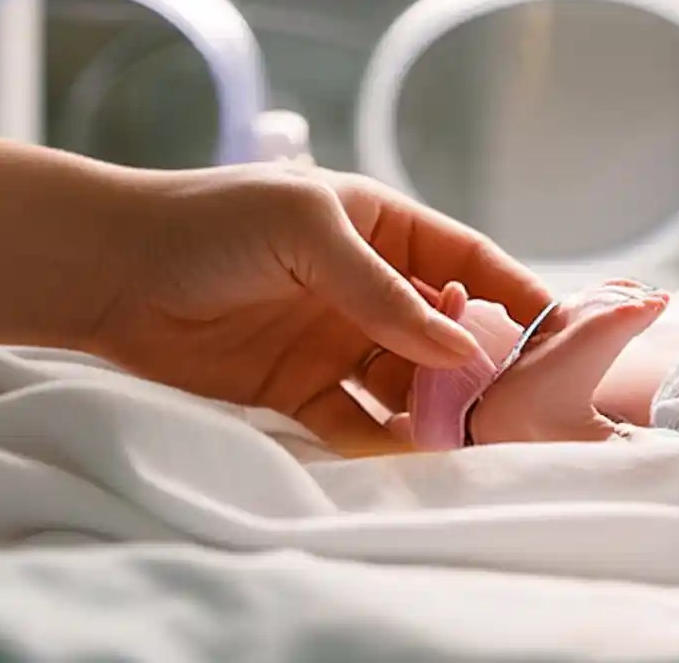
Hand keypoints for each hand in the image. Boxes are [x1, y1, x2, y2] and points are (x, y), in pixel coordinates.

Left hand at [85, 163, 550, 454]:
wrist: (115, 269)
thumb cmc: (213, 223)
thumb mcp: (309, 233)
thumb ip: (383, 294)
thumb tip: (461, 350)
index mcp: (379, 228)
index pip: (465, 261)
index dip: (515, 293)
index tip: (563, 332)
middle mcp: (366, 286)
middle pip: (444, 333)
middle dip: (481, 368)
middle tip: (520, 408)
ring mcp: (335, 339)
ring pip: (406, 383)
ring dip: (436, 411)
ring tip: (470, 442)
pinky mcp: (298, 388)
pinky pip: (356, 419)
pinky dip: (382, 439)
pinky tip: (408, 456)